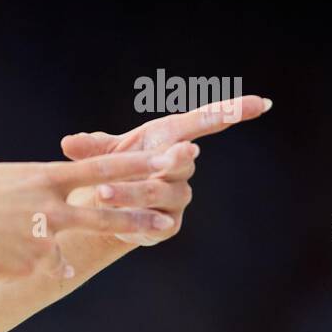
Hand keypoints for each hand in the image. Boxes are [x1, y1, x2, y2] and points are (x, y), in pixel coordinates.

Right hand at [0, 147, 176, 279]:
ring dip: (121, 235)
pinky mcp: (30, 263)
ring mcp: (43, 236)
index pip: (100, 168)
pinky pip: (46, 265)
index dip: (136, 165)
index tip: (165, 160)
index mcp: (42, 177)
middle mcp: (50, 205)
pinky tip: (45, 268)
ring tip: (142, 239)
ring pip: (86, 237)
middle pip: (106, 209)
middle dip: (140, 213)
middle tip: (168, 218)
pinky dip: (44, 265)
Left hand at [57, 94, 271, 244]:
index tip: (262, 103)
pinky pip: (158, 223)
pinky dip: (141, 223)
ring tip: (101, 193)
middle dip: (175, 157)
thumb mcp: (100, 154)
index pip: (204, 122)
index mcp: (168, 140)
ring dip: (130, 192)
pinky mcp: (167, 225)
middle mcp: (180, 168)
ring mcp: (176, 197)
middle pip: (180, 161)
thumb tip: (69, 142)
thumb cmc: (111, 168)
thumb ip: (91, 147)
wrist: (103, 208)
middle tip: (177, 153)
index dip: (232, 112)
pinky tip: (130, 228)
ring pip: (159, 192)